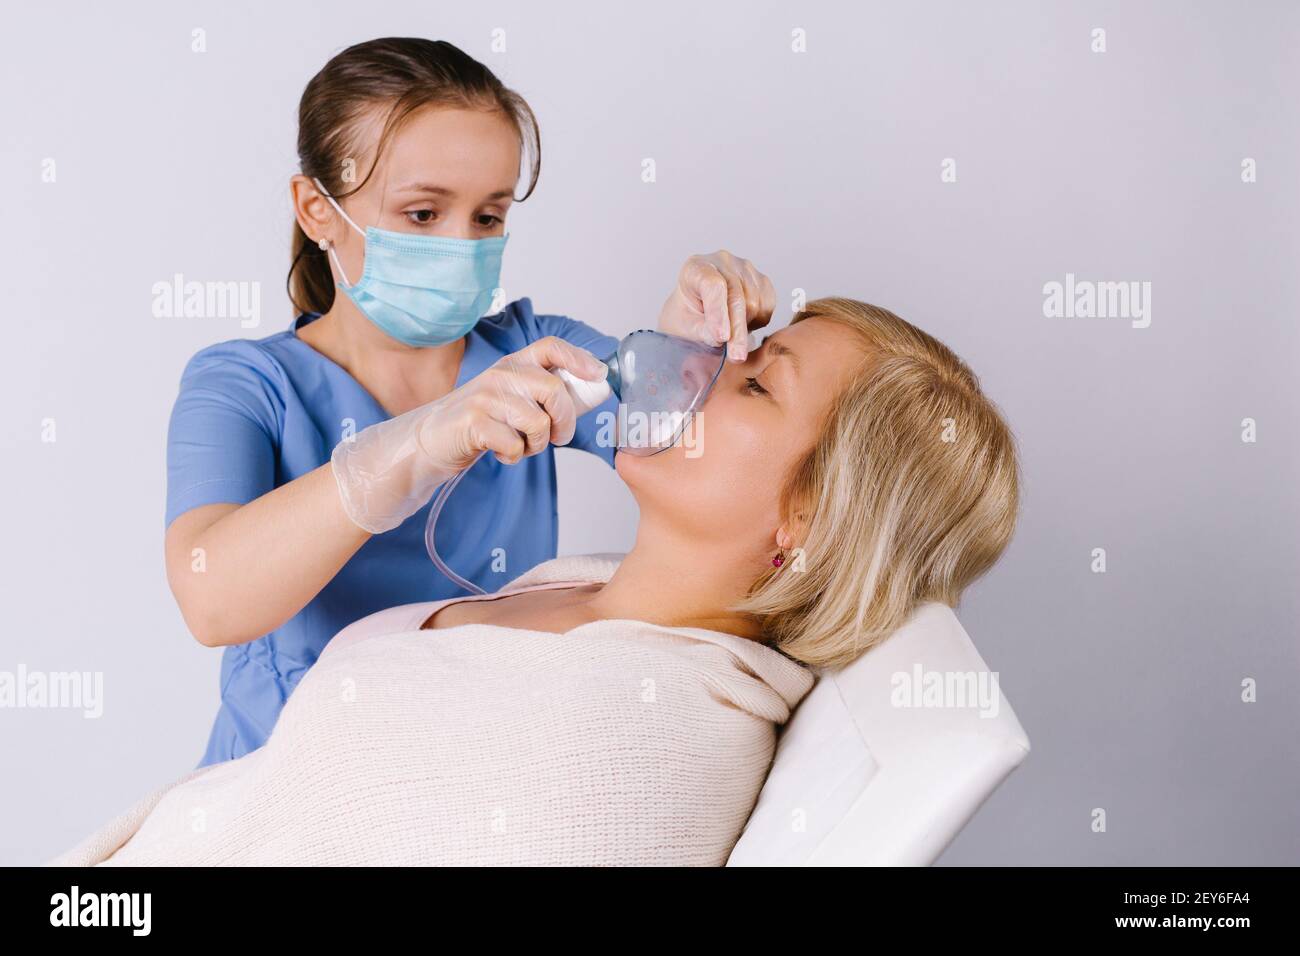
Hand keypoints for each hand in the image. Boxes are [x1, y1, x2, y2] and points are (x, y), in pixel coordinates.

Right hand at [421, 336, 607, 468]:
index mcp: (511, 365)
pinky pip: (515, 444)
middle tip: (557, 438)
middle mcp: (500, 375)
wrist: (427, 441)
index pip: (550, 346)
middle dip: (565, 421)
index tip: (598, 374)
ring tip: (520, 445)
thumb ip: (539, 393)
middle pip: (554, 390)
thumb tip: (587, 391)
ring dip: (537, 445)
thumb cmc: (476, 423)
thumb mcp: (508, 398)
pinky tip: (501, 452)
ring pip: (538, 422)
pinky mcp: (474, 422)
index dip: (579, 358)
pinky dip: (513, 456)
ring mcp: (485, 397)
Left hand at [656, 250, 775, 361]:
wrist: (697, 311)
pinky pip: (768, 305)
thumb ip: (702, 331)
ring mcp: (744, 268)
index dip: (719, 313)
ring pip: (755, 303)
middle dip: (737, 330)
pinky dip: (758, 322)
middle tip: (736, 357)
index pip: (713, 286)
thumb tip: (725, 337)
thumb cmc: (686, 317)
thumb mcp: (684, 328)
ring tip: (729, 333)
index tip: (721, 337)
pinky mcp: (761, 279)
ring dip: (745, 326)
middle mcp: (722, 262)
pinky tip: (742, 324)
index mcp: (696, 268)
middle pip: (737, 296)